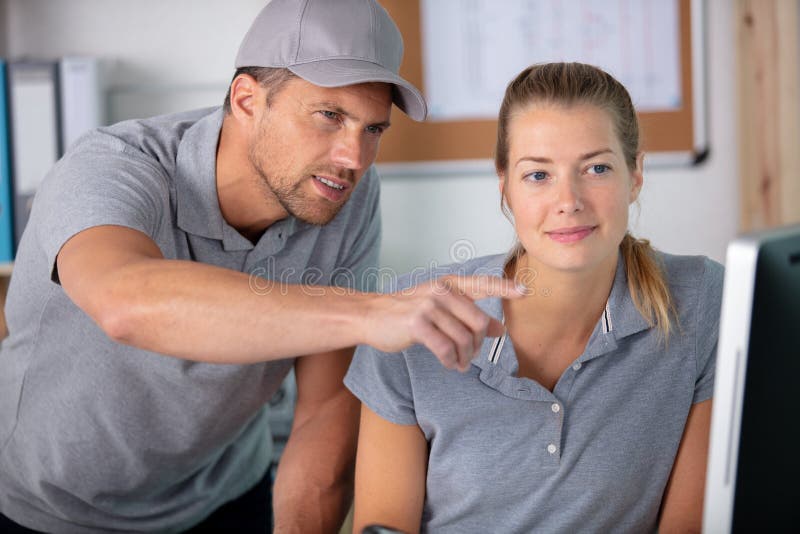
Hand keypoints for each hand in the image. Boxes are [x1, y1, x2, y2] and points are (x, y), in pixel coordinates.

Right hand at [363, 275, 522, 370]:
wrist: (371, 316)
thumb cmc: (406, 313)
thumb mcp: (440, 309)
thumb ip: (468, 316)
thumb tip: (500, 329)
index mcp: (449, 284)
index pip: (483, 283)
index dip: (505, 288)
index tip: (525, 292)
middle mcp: (441, 291)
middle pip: (478, 322)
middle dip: (478, 345)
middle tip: (470, 356)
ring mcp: (429, 306)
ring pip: (463, 338)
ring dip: (464, 357)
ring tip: (458, 364)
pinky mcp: (418, 323)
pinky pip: (445, 348)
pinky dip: (450, 360)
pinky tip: (448, 363)